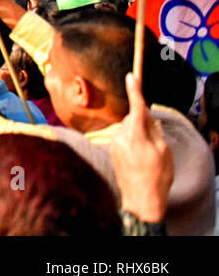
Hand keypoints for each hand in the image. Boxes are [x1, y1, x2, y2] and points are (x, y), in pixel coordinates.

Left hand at [110, 71, 172, 223]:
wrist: (141, 198)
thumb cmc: (157, 175)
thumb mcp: (163, 150)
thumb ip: (153, 129)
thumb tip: (145, 116)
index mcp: (135, 134)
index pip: (136, 107)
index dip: (134, 90)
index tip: (131, 76)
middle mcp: (120, 135)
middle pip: (133, 119)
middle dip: (143, 124)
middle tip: (154, 145)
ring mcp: (114, 143)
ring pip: (128, 129)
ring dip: (137, 136)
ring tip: (146, 158)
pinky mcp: (111, 150)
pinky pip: (124, 139)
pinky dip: (132, 144)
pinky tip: (138, 160)